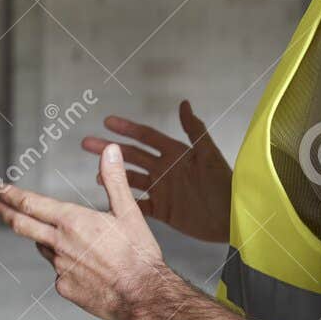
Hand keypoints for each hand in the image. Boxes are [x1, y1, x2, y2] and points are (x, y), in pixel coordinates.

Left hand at [0, 144, 167, 319]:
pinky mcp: (64, 288)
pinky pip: (59, 271)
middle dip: (4, 211)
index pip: (31, 204)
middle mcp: (60, 243)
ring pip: (44, 247)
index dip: (11, 195)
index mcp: (73, 221)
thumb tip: (110, 150)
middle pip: (22, 225)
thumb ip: (115, 179)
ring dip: (45, 239)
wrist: (144, 296)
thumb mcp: (129, 211)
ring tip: (62, 238)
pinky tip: (86, 267)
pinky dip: (65, 264)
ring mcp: (60, 268)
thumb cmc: (138, 253)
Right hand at [81, 101, 230, 242]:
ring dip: (114, 174)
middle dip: (110, 149)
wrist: (232, 216)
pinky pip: (139, 204)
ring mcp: (163, 189)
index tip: (108, 122)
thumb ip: (194, 129)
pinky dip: (125, 200)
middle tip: (88, 143)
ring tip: (96, 174)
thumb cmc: (224, 184)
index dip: (127, 128)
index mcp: (175, 153)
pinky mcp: (163, 209)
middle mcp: (166, 169)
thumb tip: (184, 104)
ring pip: (131, 178)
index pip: (146, 136)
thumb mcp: (208, 153)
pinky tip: (111, 197)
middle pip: (132, 155)